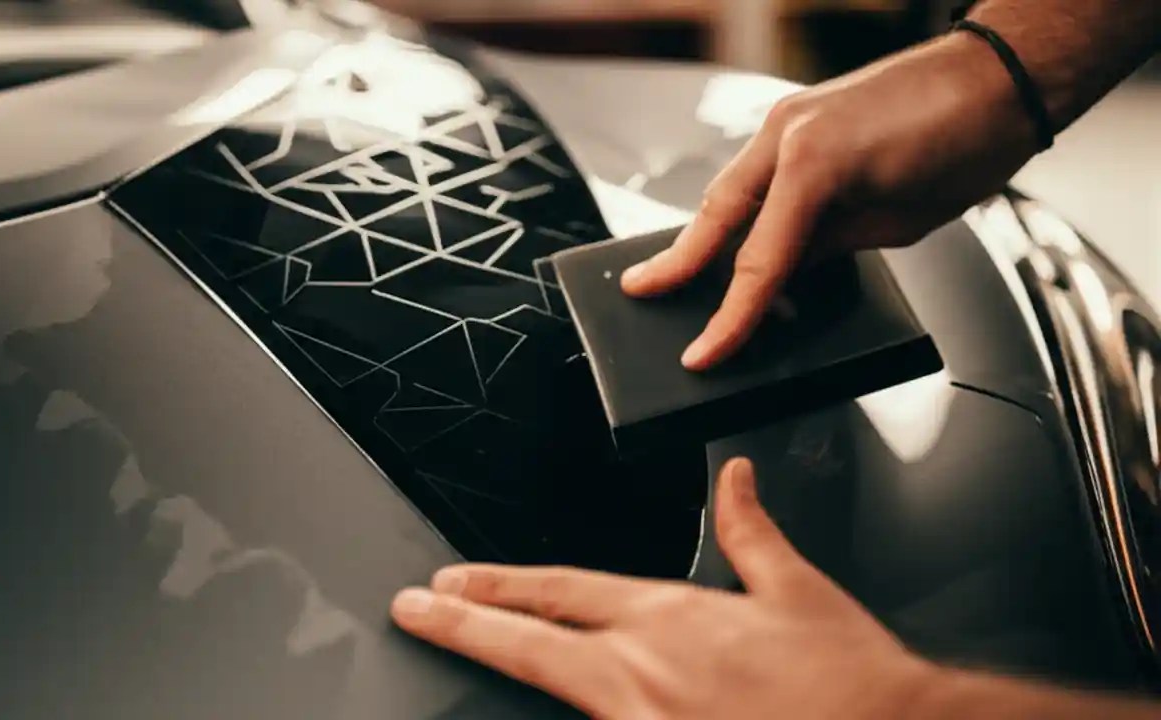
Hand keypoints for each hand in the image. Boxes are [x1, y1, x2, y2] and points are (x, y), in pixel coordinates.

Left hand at [390, 459, 938, 718]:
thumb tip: (734, 479)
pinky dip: (566, 717)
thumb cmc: (849, 679)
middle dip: (465, 622)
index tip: (452, 582)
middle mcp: (643, 669)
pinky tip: (531, 715)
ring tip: (457, 652)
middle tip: (417, 610)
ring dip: (500, 668)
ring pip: (550, 691)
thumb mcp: (795, 588)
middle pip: (531, 640)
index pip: (563, 591)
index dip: (502, 585)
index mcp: (670, 617)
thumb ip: (749, 531)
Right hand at [619, 33, 1039, 370]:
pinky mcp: (804, 119)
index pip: (756, 262)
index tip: (703, 353)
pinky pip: (757, 173)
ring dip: (704, 232)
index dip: (727, 317)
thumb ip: (825, 248)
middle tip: (638, 289)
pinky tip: (736, 233)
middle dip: (677, 260)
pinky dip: (743, 206)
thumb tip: (783, 278)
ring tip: (674, 271)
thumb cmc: (963, 144)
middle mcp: (788, 134)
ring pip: (729, 189)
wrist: (997, 79)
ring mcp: (790, 121)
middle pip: (716, 214)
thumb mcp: (893, 221)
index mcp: (812, 164)